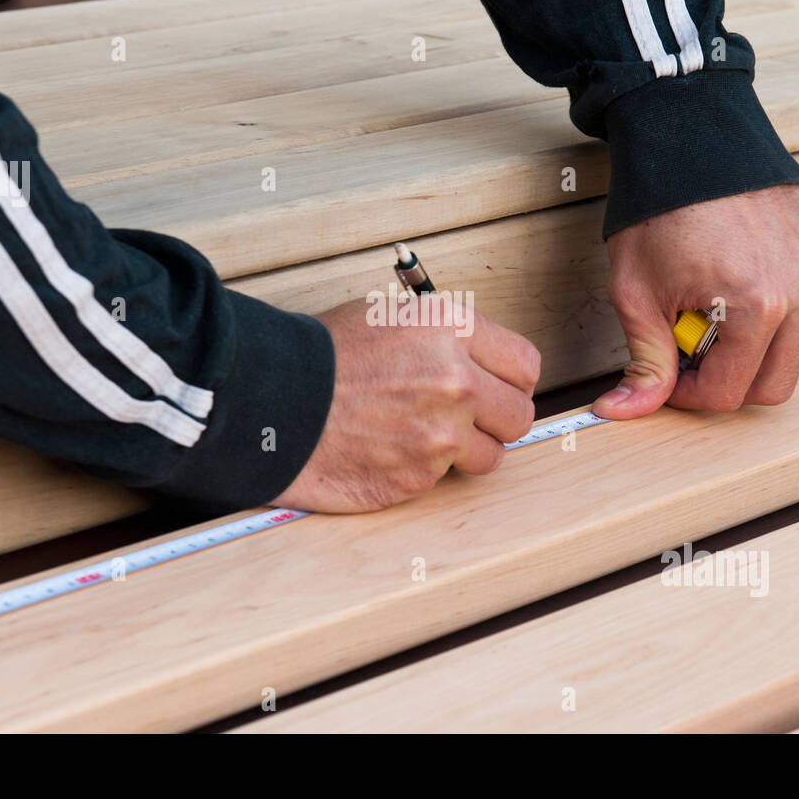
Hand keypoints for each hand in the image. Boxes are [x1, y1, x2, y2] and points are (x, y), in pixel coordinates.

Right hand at [276, 297, 539, 512]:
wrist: (273, 399)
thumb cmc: (320, 356)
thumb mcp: (390, 318)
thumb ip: (445, 340)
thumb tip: (477, 361)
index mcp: (453, 329)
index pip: (524, 365)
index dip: (509, 380)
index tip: (494, 387)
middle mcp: (458, 380)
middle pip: (518, 415)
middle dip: (495, 419)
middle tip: (465, 418)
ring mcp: (442, 434)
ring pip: (491, 456)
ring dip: (465, 452)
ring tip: (422, 437)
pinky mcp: (420, 476)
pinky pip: (445, 480)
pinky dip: (423, 471)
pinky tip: (391, 451)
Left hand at [594, 184, 798, 417]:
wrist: (689, 136)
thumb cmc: (657, 210)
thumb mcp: (635, 292)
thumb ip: (643, 359)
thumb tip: (622, 410)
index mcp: (755, 307)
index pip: (730, 394)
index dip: (690, 395)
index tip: (671, 376)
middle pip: (776, 384)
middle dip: (731, 380)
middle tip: (696, 353)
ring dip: (764, 349)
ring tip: (722, 318)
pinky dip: (795, 313)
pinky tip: (755, 290)